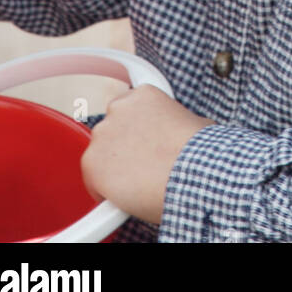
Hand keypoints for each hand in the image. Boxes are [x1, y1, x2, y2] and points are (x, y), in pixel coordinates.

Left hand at [81, 85, 215, 224]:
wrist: (192, 175)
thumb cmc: (199, 153)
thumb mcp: (196, 124)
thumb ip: (176, 123)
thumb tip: (181, 134)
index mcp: (143, 94)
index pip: (129, 111)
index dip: (136, 131)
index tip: (143, 145)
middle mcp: (118, 108)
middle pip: (111, 130)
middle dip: (122, 148)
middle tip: (142, 167)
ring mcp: (102, 134)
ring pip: (100, 155)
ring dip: (113, 168)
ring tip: (138, 185)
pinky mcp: (91, 163)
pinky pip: (92, 180)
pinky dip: (105, 191)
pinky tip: (126, 197)